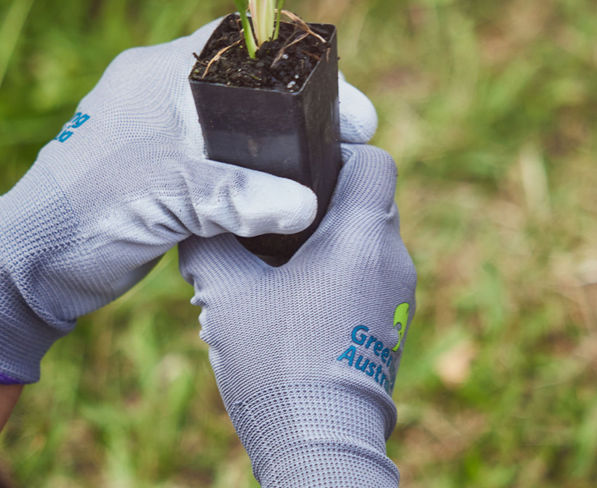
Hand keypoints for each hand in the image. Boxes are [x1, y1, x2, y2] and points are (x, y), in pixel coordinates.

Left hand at [0, 19, 378, 383]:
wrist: (27, 271)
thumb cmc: (84, 213)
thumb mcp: (166, 196)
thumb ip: (237, 195)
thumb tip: (305, 205)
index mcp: (159, 73)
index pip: (246, 49)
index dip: (302, 70)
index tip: (350, 107)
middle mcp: (163, 94)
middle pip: (252, 90)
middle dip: (302, 114)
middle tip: (353, 141)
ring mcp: (164, 136)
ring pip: (241, 132)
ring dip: (280, 151)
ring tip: (331, 172)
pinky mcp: (165, 177)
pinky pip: (225, 167)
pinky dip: (256, 179)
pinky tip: (288, 201)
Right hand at [179, 144, 415, 487]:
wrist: (318, 444)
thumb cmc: (275, 365)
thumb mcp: (225, 294)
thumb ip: (208, 242)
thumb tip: (197, 219)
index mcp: (360, 238)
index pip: (375, 161)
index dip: (341, 152)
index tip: (301, 166)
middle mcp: (392, 259)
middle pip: (368, 199)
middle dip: (325, 198)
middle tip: (276, 212)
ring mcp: (399, 296)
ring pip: (369, 239)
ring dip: (332, 238)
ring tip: (280, 259)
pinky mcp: (392, 325)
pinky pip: (371, 275)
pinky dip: (341, 272)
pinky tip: (297, 298)